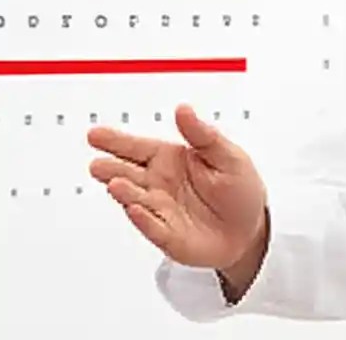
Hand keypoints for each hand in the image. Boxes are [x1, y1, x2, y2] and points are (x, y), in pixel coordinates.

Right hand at [87, 103, 267, 270]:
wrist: (250, 228)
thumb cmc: (238, 188)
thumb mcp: (228, 155)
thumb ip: (203, 135)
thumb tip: (184, 110)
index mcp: (170, 159)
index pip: (138, 147)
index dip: (116, 141)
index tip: (95, 135)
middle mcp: (158, 184)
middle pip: (129, 174)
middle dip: (112, 169)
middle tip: (98, 164)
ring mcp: (160, 210)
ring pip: (137, 201)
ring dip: (125, 194)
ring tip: (115, 184)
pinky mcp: (168, 235)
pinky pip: (154, 228)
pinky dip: (144, 220)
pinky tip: (135, 210)